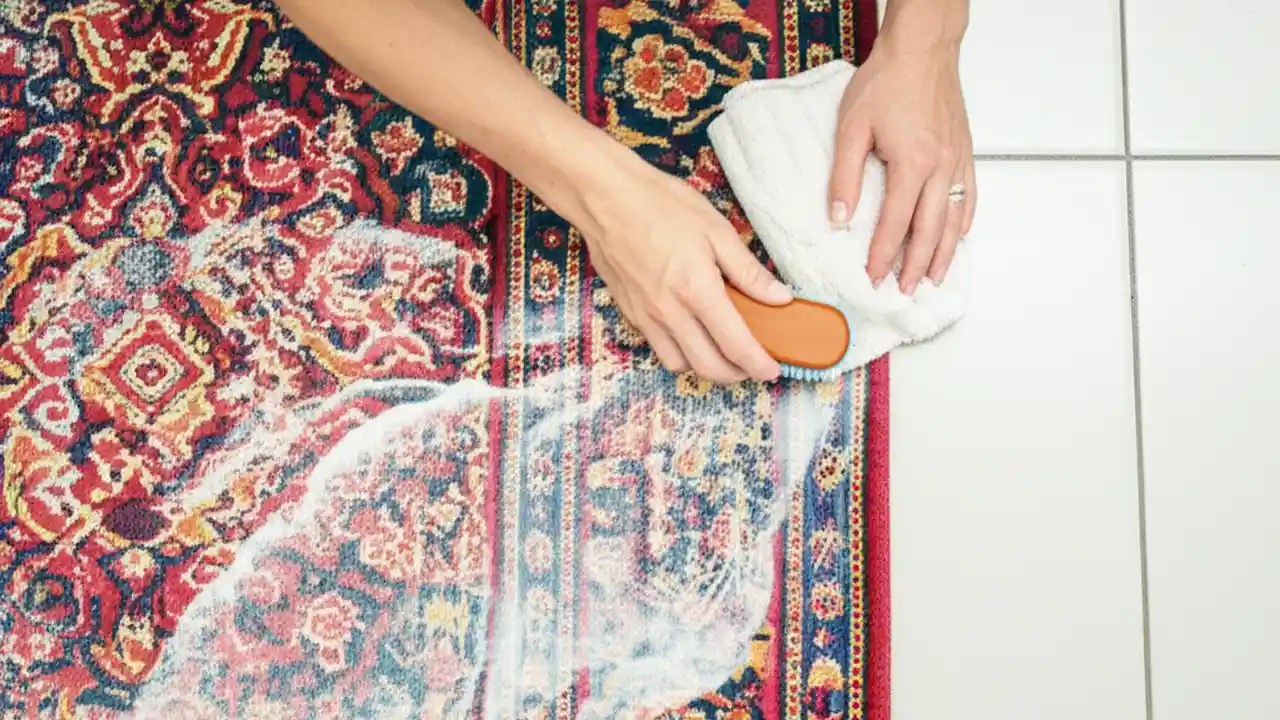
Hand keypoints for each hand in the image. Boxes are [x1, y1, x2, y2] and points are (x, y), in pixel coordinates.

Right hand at [578, 160, 791, 383]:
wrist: (605, 199)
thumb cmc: (661, 205)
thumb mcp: (716, 230)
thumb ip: (749, 270)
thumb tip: (779, 297)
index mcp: (697, 291)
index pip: (736, 346)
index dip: (759, 365)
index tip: (773, 370)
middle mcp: (670, 313)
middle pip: (708, 367)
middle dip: (736, 375)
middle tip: (752, 365)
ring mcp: (646, 316)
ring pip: (680, 364)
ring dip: (705, 367)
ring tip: (722, 351)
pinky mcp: (629, 313)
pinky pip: (658, 347)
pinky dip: (680, 352)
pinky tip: (691, 333)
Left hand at [828, 38, 975, 292]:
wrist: (922, 50)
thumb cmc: (886, 82)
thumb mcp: (851, 128)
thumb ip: (845, 178)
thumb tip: (839, 219)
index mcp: (912, 164)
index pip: (895, 224)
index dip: (883, 256)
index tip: (873, 277)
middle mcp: (941, 167)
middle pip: (930, 231)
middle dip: (916, 266)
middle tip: (905, 291)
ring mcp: (958, 160)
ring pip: (954, 219)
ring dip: (943, 253)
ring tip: (932, 278)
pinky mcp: (964, 152)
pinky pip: (969, 196)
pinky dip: (963, 223)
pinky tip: (956, 238)